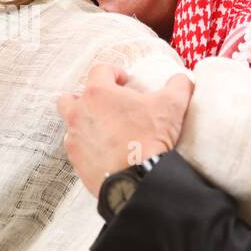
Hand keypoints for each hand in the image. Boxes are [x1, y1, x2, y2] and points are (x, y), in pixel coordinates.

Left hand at [57, 64, 193, 195]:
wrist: (138, 180)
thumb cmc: (150, 138)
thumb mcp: (173, 105)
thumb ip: (178, 85)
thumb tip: (181, 79)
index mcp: (98, 93)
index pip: (99, 71)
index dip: (114, 72)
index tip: (125, 81)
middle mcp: (79, 113)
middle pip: (70, 98)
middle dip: (84, 98)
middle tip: (105, 105)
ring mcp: (75, 138)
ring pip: (72, 124)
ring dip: (85, 123)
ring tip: (106, 130)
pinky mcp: (76, 161)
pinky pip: (77, 148)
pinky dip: (87, 147)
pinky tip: (104, 151)